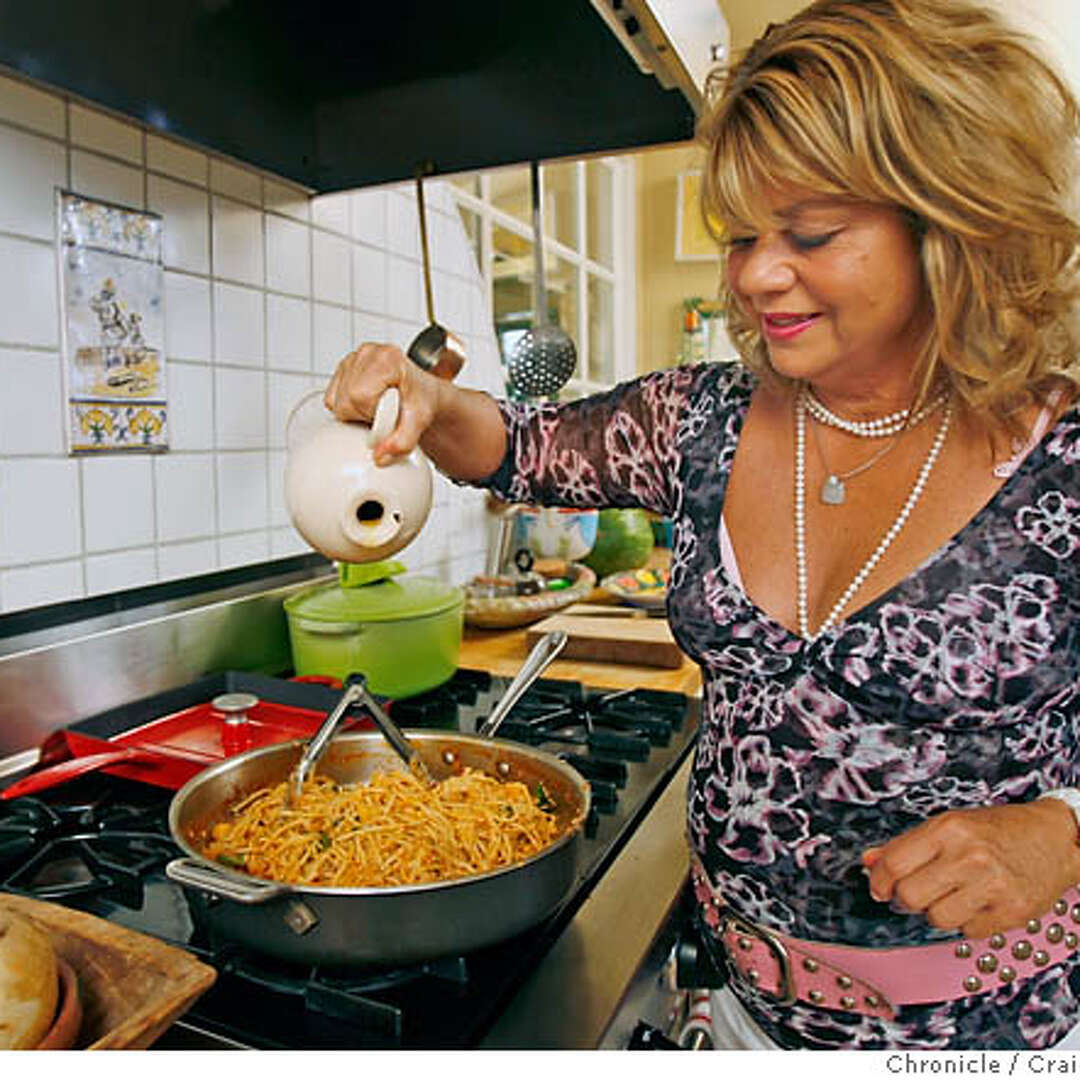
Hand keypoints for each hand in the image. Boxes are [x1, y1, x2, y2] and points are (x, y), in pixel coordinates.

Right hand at [324, 343, 442, 464]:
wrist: (422, 392)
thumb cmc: (421, 400)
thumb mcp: (419, 422)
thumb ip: (403, 441)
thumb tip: (380, 458)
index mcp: (387, 359)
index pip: (358, 396)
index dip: (369, 413)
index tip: (386, 414)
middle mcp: (368, 353)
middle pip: (343, 399)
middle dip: (360, 414)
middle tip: (381, 413)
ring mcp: (354, 357)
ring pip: (334, 400)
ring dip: (353, 412)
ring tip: (375, 407)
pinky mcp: (344, 366)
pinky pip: (330, 398)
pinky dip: (345, 407)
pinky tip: (364, 403)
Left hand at [863, 800, 1079, 938]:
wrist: (1053, 838)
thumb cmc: (998, 829)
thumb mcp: (949, 825)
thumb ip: (906, 845)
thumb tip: (867, 861)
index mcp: (949, 828)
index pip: (893, 863)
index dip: (878, 880)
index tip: (878, 886)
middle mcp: (970, 855)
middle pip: (909, 896)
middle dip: (904, 899)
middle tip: (912, 894)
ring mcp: (993, 885)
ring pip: (936, 919)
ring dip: (935, 912)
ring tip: (949, 895)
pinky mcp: (1012, 911)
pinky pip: (967, 931)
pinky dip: (965, 922)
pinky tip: (975, 902)